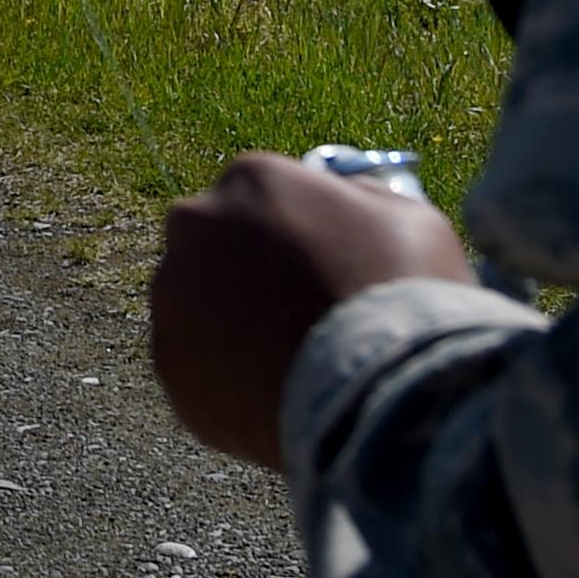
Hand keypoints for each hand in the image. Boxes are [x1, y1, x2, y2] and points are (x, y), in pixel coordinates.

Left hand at [146, 154, 478, 468]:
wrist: (381, 398)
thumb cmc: (405, 297)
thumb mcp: (410, 219)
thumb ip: (362, 198)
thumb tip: (344, 197)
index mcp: (251, 179)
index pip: (261, 195)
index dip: (292, 232)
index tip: (315, 263)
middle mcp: (195, 226)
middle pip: (215, 243)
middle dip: (247, 273)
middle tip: (294, 313)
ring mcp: (173, 296)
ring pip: (196, 305)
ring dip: (230, 326)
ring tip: (288, 362)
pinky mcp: (168, 363)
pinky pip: (193, 365)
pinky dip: (223, 379)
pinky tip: (271, 394)